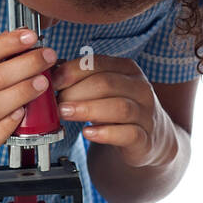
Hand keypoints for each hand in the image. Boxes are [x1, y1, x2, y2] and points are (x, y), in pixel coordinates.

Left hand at [51, 55, 177, 167]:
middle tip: (56, 101)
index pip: (98, 64)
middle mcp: (140, 88)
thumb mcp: (104, 90)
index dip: (72, 71)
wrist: (150, 139)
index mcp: (128, 70)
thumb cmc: (120, 110)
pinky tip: (88, 133)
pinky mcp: (145, 138)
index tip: (52, 81)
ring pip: (119, 107)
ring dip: (88, 109)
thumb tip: (51, 72)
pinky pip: (128, 134)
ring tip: (66, 113)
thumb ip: (81, 79)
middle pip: (107, 84)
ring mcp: (146, 114)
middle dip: (76, 91)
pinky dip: (106, 133)